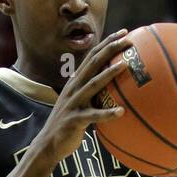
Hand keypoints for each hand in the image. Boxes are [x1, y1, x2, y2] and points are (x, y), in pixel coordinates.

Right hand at [31, 30, 133, 164]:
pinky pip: (93, 116)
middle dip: (110, 49)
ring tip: (125, 66)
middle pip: (93, 63)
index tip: (124, 33)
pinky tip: (122, 112)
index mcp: (76, 82)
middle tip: (128, 40)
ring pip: (92, 85)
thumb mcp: (80, 103)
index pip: (92, 56)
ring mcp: (73, 103)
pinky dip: (107, 114)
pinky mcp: (74, 120)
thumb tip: (115, 87)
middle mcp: (74, 88)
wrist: (48, 144)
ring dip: (109, 74)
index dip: (107, 43)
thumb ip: (93, 93)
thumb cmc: (69, 124)